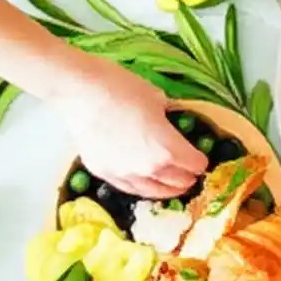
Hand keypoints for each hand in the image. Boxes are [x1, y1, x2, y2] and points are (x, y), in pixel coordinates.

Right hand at [49, 53, 206, 197]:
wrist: (80, 92)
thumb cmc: (123, 88)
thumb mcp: (158, 99)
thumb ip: (169, 117)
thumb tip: (172, 121)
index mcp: (168, 150)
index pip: (195, 165)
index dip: (201, 161)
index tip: (200, 157)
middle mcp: (149, 169)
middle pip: (178, 182)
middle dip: (188, 177)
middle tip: (190, 172)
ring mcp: (124, 174)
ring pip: (153, 192)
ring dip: (168, 189)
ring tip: (174, 185)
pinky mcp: (103, 173)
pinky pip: (129, 188)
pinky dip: (143, 187)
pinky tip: (146, 184)